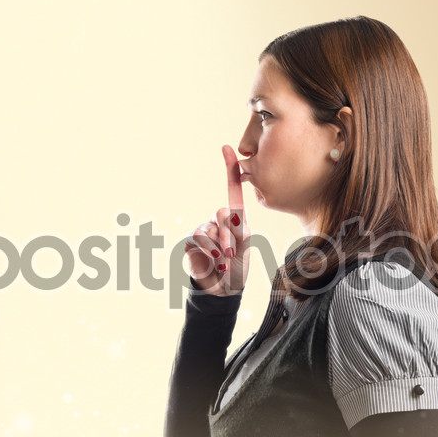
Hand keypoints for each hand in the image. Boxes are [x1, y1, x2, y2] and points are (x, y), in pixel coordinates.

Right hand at [185, 145, 249, 296]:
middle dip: (229, 234)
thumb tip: (230, 217)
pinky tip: (213, 262)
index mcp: (235, 218)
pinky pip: (198, 239)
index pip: (232, 190)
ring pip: (209, 229)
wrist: (223, 288)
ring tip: (224, 261)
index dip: (230, 169)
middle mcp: (217, 220)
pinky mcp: (191, 242)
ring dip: (219, 246)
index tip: (227, 148)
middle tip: (232, 252)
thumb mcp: (246, 247)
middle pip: (222, 213)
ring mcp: (203, 230)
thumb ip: (240, 230)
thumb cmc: (238, 267)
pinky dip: (208, 251)